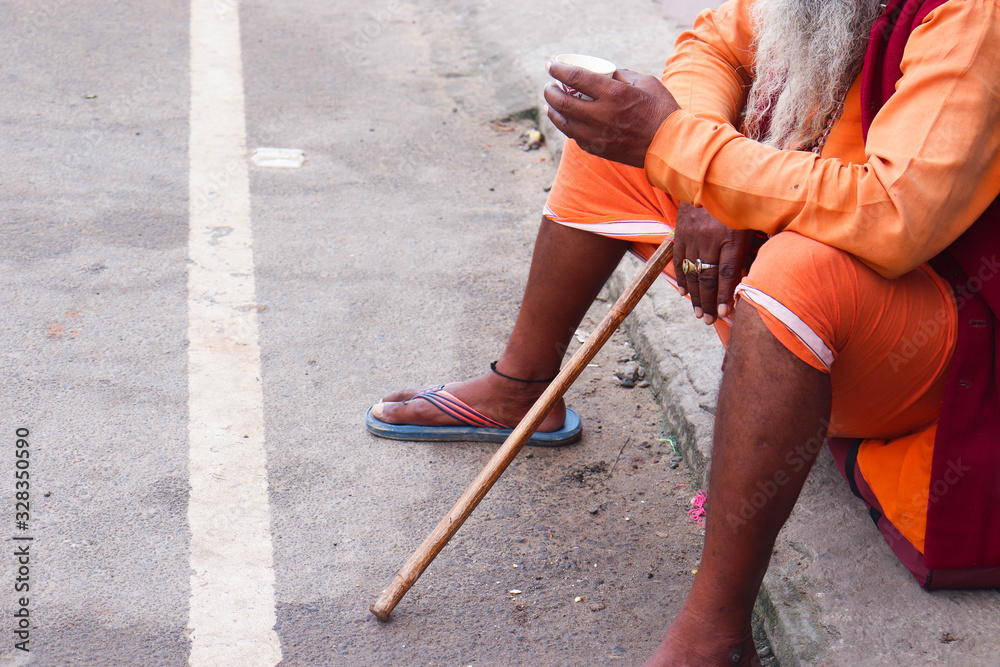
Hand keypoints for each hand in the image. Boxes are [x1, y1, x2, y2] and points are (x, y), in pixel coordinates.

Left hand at [543, 62, 679, 168]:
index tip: (551, 66)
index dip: (559, 70)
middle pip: (564, 102)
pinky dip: (567, 127)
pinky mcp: (599, 149)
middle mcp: (601, 115)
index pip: (576, 78)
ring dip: (553, 112)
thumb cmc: (662, 110)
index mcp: (613, 94)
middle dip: (551, 91)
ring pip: (565, 123)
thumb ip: (622, 76)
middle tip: (549, 86)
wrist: (669, 145)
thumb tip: (606, 73)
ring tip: (550, 104)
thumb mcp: (645, 83)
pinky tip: (566, 121)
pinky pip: (576, 137)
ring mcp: (598, 135)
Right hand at [673, 203, 754, 323]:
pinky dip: (682, 277)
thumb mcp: (755, 218)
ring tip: (697, 313)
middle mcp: (710, 237)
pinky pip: (679, 259)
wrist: (712, 170)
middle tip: (708, 320)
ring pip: (692, 271)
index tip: (724, 314)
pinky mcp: (681, 230)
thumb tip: (753, 272)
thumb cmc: (742, 196)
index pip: (727, 273)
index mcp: (732, 235)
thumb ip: (755, 244)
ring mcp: (693, 234)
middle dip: (708, 302)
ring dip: (694, 295)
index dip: (725, 295)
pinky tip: (684, 293)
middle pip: (708, 277)